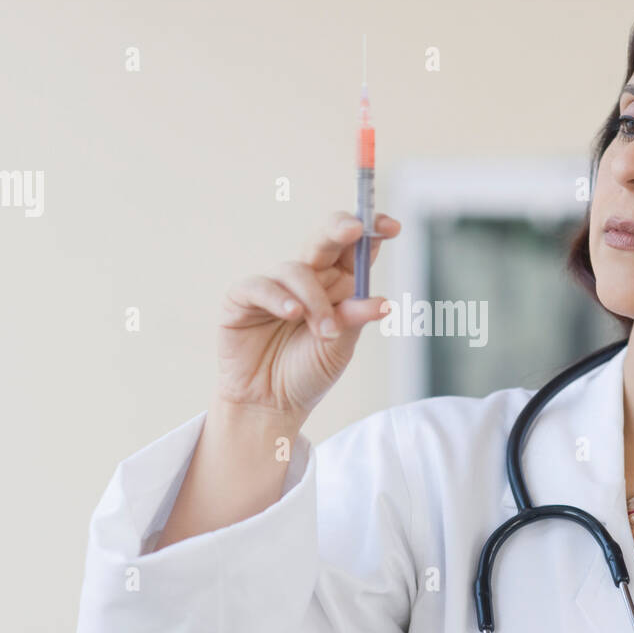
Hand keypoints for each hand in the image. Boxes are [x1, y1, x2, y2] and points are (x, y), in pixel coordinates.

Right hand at [215, 211, 399, 421]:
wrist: (271, 406)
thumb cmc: (308, 373)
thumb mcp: (340, 348)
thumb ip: (354, 319)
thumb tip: (382, 302)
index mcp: (337, 285)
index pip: (356, 249)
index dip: (372, 230)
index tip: (391, 226)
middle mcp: (308, 279)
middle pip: (325, 241)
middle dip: (340, 229)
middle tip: (354, 229)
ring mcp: (275, 286)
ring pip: (297, 270)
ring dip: (315, 299)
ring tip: (326, 332)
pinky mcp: (242, 299)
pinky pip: (260, 286)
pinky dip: (278, 298)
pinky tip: (292, 314)